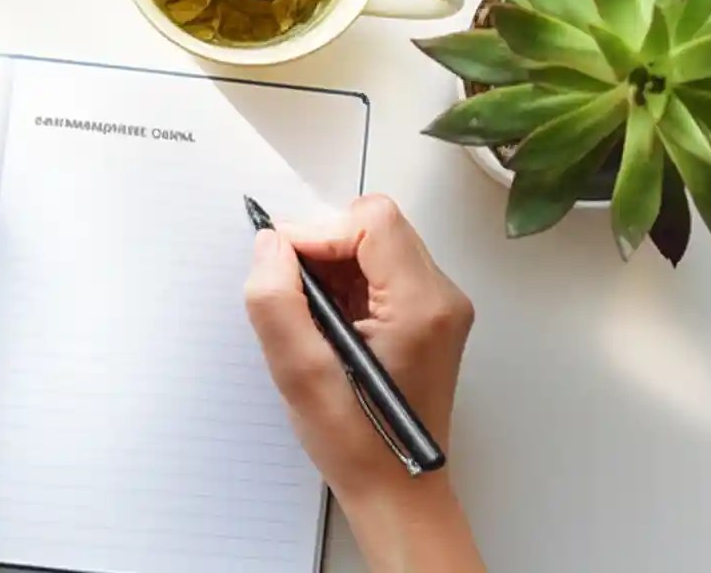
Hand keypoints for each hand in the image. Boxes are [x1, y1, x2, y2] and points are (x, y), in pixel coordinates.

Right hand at [244, 194, 482, 570]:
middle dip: (322, 246)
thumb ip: (277, 302)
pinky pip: (379, 270)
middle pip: (375, 226)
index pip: (370, 221)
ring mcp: (437, 306)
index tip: (282, 264)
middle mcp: (440, 297)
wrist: (397, 490)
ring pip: (375, 244)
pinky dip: (344, 283)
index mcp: (421, 306)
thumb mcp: (300, 374)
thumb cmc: (358, 443)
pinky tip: (327, 323)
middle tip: (292, 292)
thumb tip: (270, 246)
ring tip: (310, 316)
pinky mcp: (425, 316)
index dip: (317, 232)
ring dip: (332, 266)